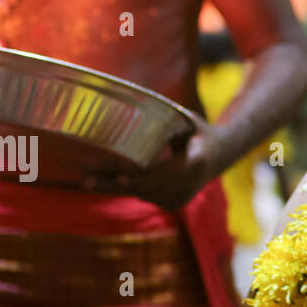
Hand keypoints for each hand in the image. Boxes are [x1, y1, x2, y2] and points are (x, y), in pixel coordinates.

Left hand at [81, 119, 224, 209]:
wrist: (220, 155)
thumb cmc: (197, 130)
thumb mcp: (186, 118)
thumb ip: (165, 118)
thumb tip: (130, 102)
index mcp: (197, 160)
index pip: (168, 172)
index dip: (143, 176)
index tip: (120, 177)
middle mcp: (190, 184)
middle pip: (148, 187)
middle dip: (115, 184)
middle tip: (86, 180)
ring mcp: (182, 197)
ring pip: (143, 193)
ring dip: (115, 187)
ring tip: (86, 179)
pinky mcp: (173, 204)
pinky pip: (145, 196)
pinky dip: (125, 187)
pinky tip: (102, 180)